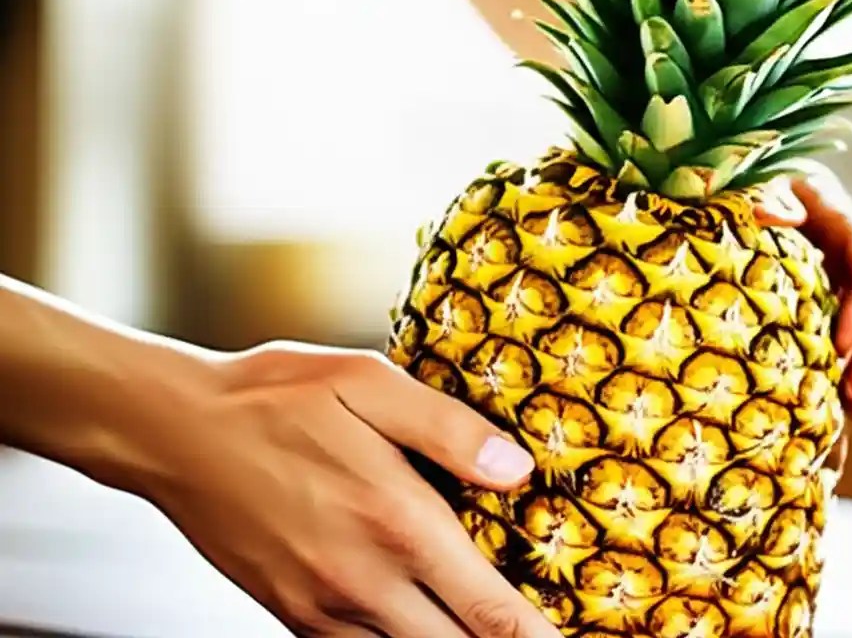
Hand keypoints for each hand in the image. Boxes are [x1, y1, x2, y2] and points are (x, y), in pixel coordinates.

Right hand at [140, 341, 560, 637]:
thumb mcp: (368, 382)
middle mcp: (364, 581)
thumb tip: (519, 472)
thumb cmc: (276, 396)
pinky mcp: (291, 614)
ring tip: (480, 625)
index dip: (536, 636)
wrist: (171, 431)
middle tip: (537, 634)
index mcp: (398, 522)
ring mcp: (323, 607)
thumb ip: (449, 430)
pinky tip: (418, 620)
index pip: (490, 611)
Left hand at [755, 173, 851, 429]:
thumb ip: (767, 197)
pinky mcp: (822, 336)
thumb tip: (775, 215)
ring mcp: (834, 303)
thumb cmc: (740, 193)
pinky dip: (851, 395)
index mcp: (829, 218)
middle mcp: (841, 265)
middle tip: (850, 351)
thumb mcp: (753, 185)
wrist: (727, 219)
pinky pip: (840, 367)